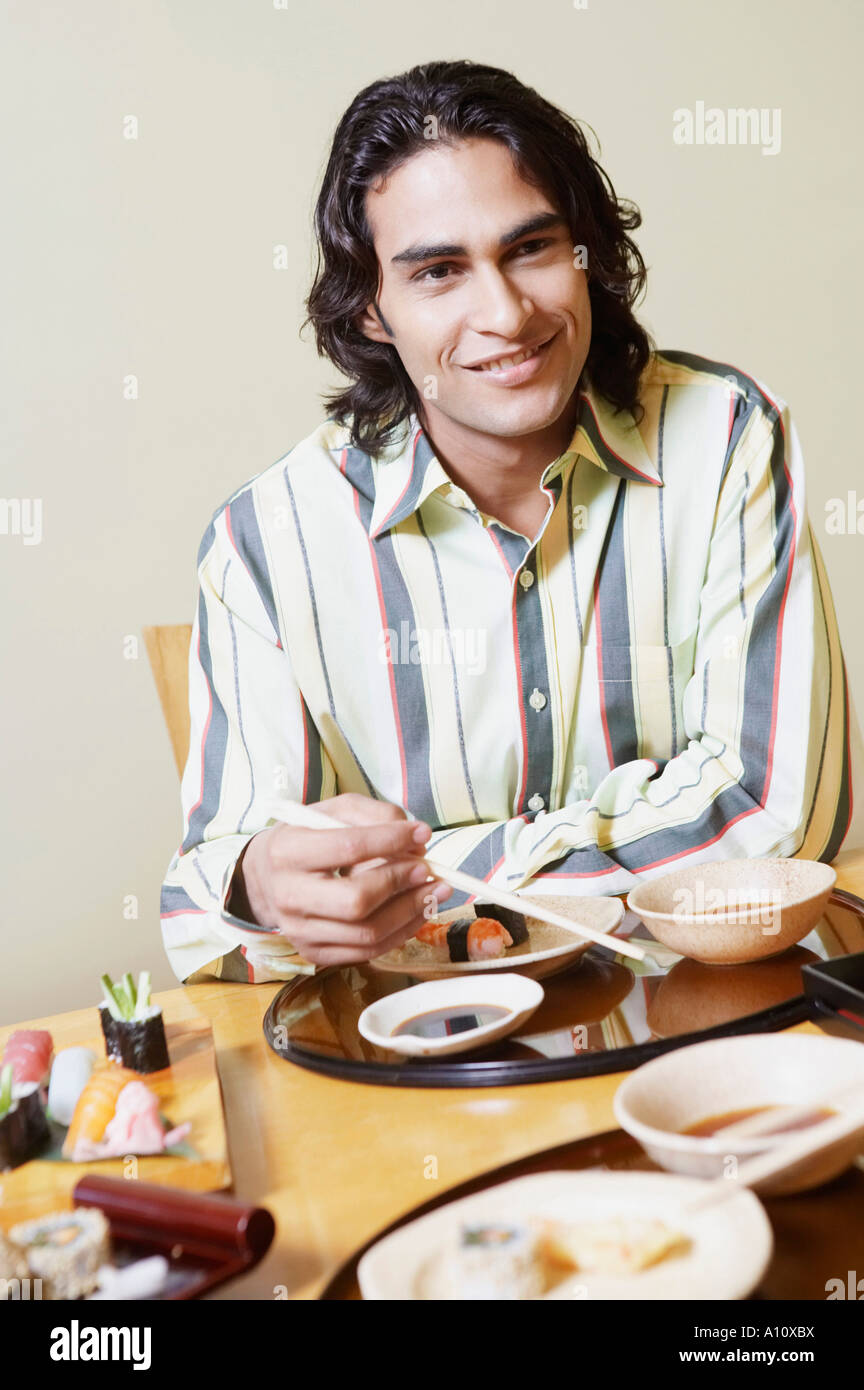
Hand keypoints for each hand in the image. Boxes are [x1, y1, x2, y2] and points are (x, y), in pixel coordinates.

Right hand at [228, 794, 450, 965]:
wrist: (265, 878)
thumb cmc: (307, 838)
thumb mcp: (333, 812)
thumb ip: (375, 815)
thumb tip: (416, 841)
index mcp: (287, 852)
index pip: (348, 848)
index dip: (391, 839)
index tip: (422, 832)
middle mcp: (288, 896)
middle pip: (357, 900)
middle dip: (401, 883)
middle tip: (427, 868)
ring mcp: (300, 931)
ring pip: (368, 932)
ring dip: (411, 911)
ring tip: (435, 890)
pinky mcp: (314, 954)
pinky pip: (368, 952)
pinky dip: (402, 932)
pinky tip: (418, 911)